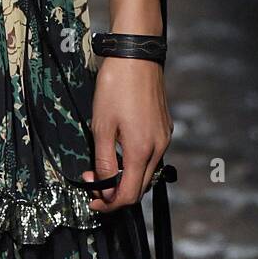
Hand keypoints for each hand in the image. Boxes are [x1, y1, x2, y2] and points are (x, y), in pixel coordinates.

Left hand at [82, 56, 173, 213]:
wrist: (136, 55)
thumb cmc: (116, 86)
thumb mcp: (101, 125)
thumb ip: (104, 161)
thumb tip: (104, 187)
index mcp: (142, 151)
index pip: (129, 195)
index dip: (109, 203)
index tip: (93, 199)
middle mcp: (158, 148)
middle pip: (140, 187)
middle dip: (116, 191)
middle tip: (93, 180)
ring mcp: (164, 137)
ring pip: (147, 171)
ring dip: (126, 176)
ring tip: (104, 165)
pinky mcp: (165, 126)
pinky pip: (151, 155)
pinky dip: (135, 161)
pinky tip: (120, 149)